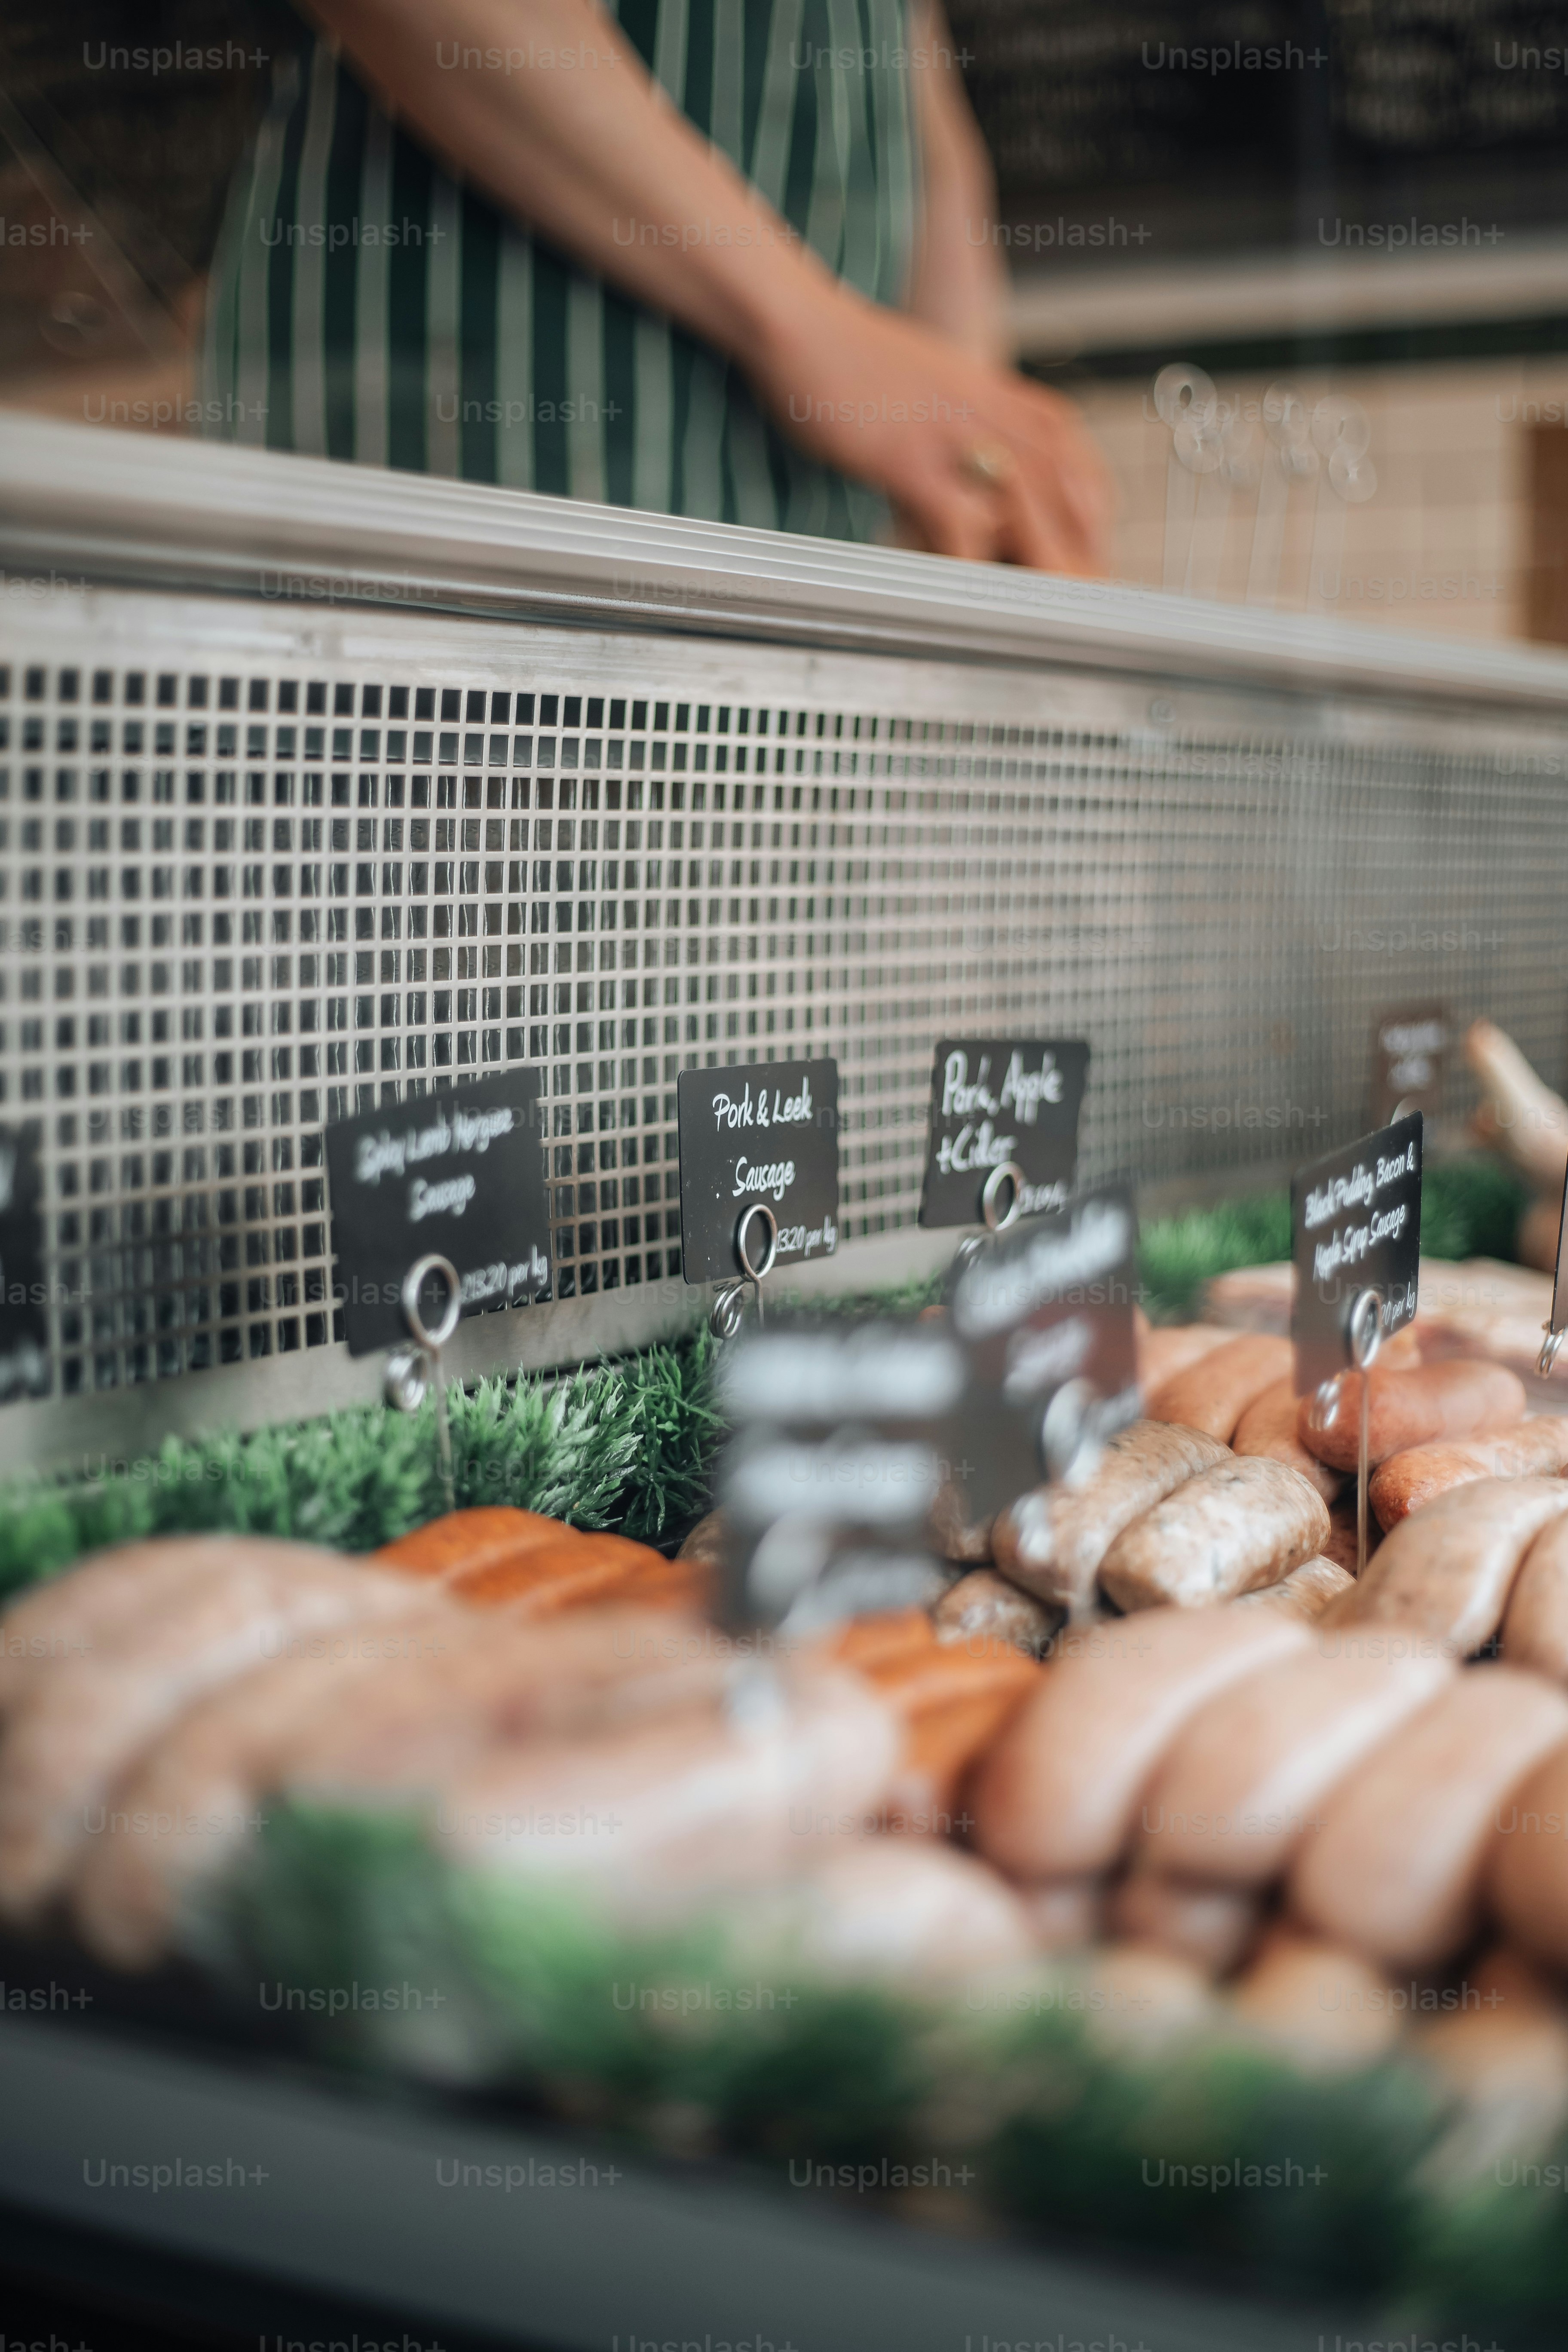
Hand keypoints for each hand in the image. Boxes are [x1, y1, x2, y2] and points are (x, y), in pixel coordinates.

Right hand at [747, 282, 1112, 573]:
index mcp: (980, 382)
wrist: (799, 325)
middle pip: (1052, 470)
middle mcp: (976, 405)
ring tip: (1043, 588)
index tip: (1095, 516)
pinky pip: (956, 517)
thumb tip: (951, 435)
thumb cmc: (843, 354)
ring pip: (1018, 496)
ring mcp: (946, 433)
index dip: (1085, 476)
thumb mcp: (916, 372)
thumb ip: (946, 402)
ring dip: (1036, 547)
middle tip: (1086, 570)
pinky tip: (974, 583)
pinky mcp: (908, 459)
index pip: (1058, 429)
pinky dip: (972, 556)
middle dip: (1076, 526)